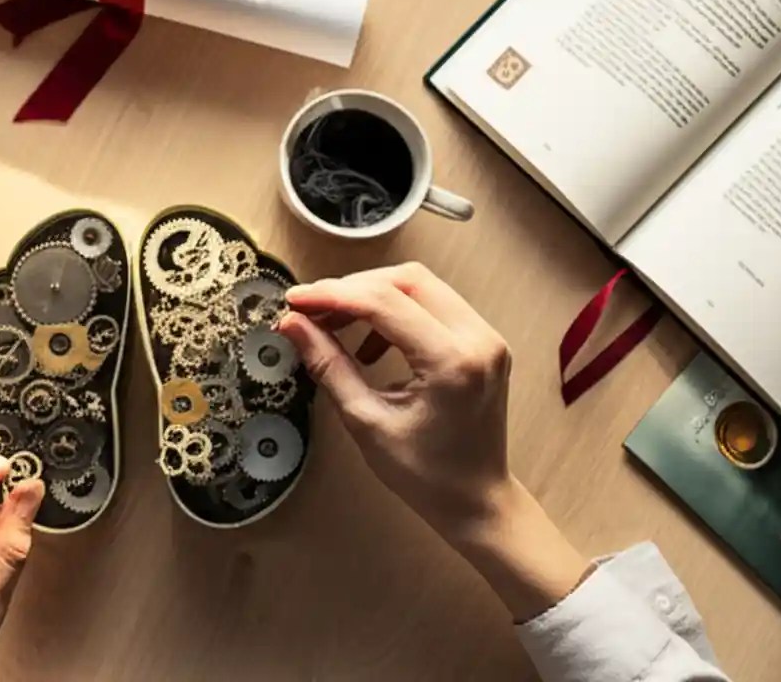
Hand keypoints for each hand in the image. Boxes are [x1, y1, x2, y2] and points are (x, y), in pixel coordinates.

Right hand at [278, 262, 512, 536]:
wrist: (476, 501)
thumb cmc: (425, 475)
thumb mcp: (366, 422)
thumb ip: (329, 366)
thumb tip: (293, 326)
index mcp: (452, 362)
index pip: (385, 302)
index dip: (333, 295)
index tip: (295, 300)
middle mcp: (478, 340)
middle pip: (407, 280)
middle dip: (353, 288)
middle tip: (312, 310)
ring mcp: (487, 338)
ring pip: (422, 287)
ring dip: (375, 297)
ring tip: (336, 327)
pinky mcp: (483, 343)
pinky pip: (435, 306)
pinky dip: (398, 313)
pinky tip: (372, 346)